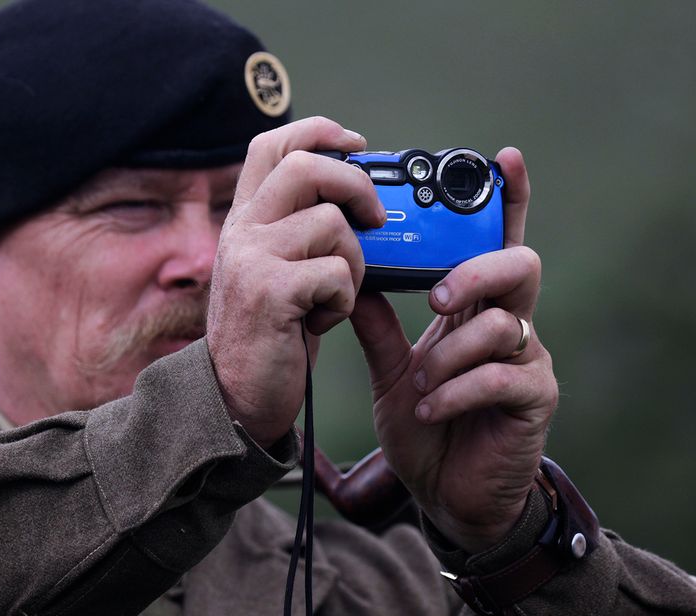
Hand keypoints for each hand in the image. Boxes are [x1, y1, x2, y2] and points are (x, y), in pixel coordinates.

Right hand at [206, 117, 384, 448]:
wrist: (235, 396)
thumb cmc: (269, 334)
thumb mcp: (275, 270)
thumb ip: (298, 230)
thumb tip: (359, 198)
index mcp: (244, 220)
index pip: (272, 146)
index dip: (318, 131)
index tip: (356, 143)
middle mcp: (242, 231)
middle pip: (306, 166)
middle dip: (356, 186)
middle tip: (375, 219)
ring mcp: (252, 258)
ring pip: (333, 225)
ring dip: (353, 264)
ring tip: (333, 297)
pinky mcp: (270, 291)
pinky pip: (337, 273)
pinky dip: (344, 301)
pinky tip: (321, 321)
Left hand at [350, 148, 559, 552]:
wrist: (445, 494)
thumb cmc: (426, 424)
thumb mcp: (390, 370)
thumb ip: (377, 323)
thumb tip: (351, 273)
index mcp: (473, 308)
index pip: (495, 244)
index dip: (507, 201)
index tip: (504, 158)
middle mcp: (507, 324)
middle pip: (519, 266)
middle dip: (478, 272)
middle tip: (440, 298)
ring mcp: (526, 361)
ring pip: (504, 324)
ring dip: (450, 353)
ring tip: (420, 384)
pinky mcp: (533, 399)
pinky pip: (500, 377)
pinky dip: (456, 390)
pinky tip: (430, 409)